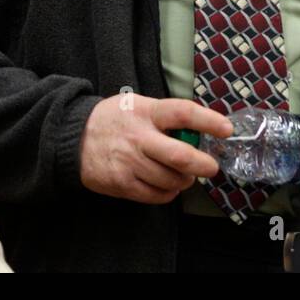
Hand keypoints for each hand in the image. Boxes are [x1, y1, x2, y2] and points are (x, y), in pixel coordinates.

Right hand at [78, 95, 232, 203]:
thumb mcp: (137, 105)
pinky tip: (166, 184)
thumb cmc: (113, 119)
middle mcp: (138, 138)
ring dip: (184, 180)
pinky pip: (157, 195)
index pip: (182, 113)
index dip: (208, 121)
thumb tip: (198, 131)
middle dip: (203, 165)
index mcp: (146, 112)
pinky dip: (168, 192)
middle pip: (180, 156)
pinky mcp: (122, 184)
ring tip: (183, 175)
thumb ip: (164, 116)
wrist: (72, 138)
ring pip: (171, 180)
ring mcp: (129, 163)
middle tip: (211, 167)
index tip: (226, 129)